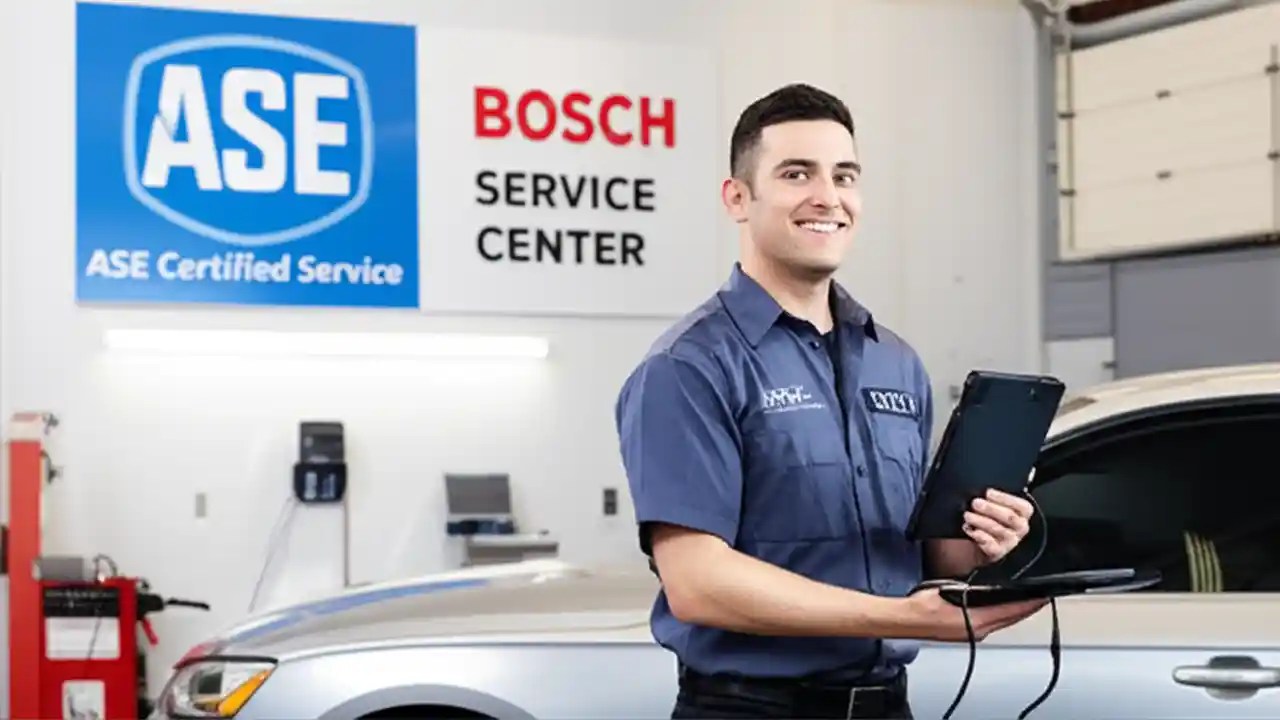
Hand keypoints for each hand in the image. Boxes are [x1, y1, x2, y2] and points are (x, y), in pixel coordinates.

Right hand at [903, 584, 1046, 641]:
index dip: (1031, 603)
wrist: (905, 620)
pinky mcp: (967, 632)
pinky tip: (1002, 605)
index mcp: (978, 622)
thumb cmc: (923, 607)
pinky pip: (993, 622)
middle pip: (1012, 618)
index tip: (1045, 594)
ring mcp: (974, 633)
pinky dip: (1002, 613)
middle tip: (1041, 594)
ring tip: (1027, 598)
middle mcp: (980, 631)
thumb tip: (991, 587)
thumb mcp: (950, 590)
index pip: (1013, 611)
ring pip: (1003, 621)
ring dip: (1016, 610)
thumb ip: (972, 590)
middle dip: (1027, 606)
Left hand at [963, 489, 1033, 562]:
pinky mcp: (998, 552)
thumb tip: (983, 489)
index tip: (988, 492)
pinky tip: (970, 530)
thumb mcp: (995, 504)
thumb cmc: (988, 517)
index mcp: (1023, 514)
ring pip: (999, 530)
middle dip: (991, 508)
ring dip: (981, 521)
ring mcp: (1010, 542)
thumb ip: (994, 497)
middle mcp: (1020, 528)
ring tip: (967, 515)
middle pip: (1010, 517)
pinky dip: (980, 536)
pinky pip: (991, 545)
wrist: (978, 542)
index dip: (1005, 498)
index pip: (1022, 506)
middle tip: (975, 503)